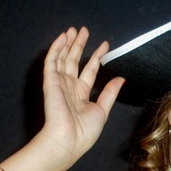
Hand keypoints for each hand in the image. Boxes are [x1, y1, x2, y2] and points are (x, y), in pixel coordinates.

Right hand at [39, 27, 124, 164]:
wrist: (68, 140)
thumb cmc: (84, 132)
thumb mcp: (102, 110)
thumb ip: (109, 93)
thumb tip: (120, 79)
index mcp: (81, 94)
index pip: (89, 71)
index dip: (96, 57)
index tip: (104, 45)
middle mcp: (70, 87)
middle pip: (75, 61)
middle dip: (79, 45)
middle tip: (84, 31)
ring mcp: (59, 83)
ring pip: (63, 58)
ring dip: (68, 43)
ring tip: (74, 30)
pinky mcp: (50, 82)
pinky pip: (52, 61)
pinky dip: (56, 48)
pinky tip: (62, 37)